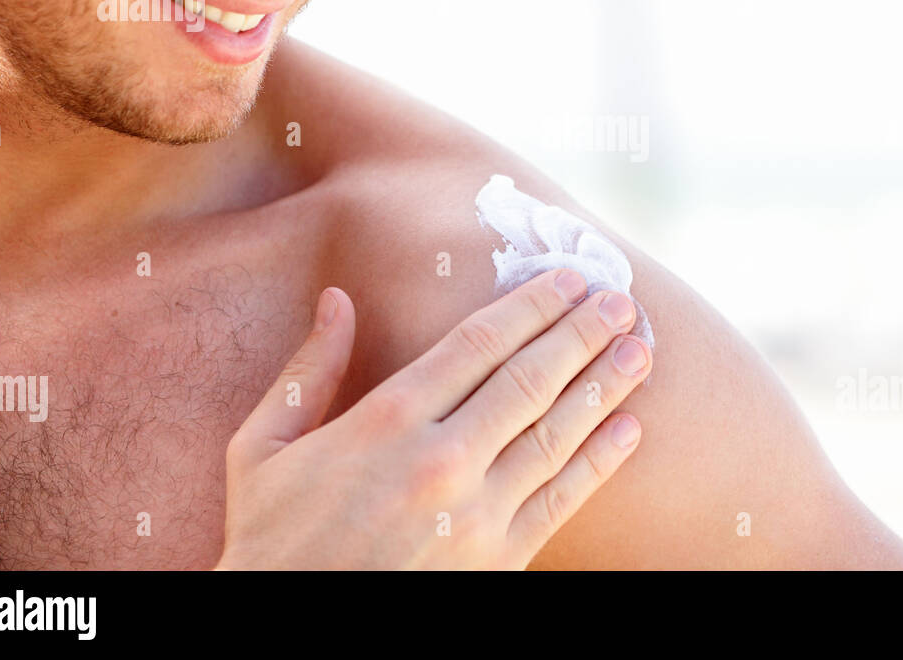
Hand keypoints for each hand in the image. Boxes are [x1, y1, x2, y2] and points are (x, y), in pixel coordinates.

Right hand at [215, 268, 651, 568]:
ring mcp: (473, 514)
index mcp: (385, 420)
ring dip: (603, 386)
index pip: (478, 343)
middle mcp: (439, 459)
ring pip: (555, 434)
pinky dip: (599, 463)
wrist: (287, 636)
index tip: (569, 279)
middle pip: (529, 379)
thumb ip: (308, 369)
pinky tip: (628, 430)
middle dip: (581, 334)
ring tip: (640, 350)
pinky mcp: (496, 561)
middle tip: (621, 301)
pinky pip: (560, 501)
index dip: (531, 305)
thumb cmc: (270, 538)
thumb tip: (336, 298)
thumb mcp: (262, 446)